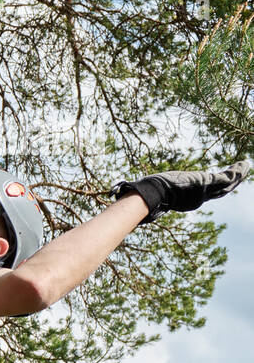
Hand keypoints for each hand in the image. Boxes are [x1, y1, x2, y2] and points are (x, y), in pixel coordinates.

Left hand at [112, 160, 249, 223]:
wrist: (151, 194)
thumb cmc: (145, 194)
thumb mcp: (148, 191)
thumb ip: (141, 191)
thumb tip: (120, 192)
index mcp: (185, 198)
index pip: (202, 194)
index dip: (210, 190)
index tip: (215, 184)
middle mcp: (197, 197)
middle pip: (218, 191)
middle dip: (230, 184)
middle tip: (239, 175)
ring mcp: (203, 191)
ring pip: (226, 184)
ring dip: (238, 175)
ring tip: (246, 167)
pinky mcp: (208, 183)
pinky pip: (227, 177)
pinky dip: (238, 171)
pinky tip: (245, 164)